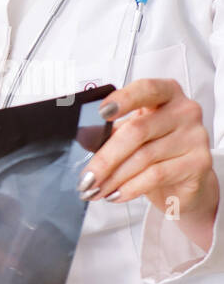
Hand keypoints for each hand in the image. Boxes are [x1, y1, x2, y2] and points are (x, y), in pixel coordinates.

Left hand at [77, 79, 218, 232]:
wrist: (186, 181)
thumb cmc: (156, 152)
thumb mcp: (131, 136)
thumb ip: (111, 133)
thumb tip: (84, 137)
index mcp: (166, 95)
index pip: (145, 89)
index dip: (123, 99)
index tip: (101, 112)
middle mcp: (184, 111)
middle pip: (137, 131)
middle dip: (105, 158)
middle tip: (85, 178)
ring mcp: (195, 135)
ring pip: (143, 157)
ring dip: (113, 178)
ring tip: (95, 190)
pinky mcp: (199, 162)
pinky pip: (156, 175)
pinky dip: (130, 188)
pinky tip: (115, 194)